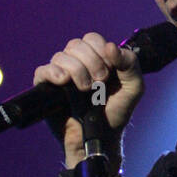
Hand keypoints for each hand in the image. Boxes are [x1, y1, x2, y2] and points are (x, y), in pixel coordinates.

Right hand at [33, 34, 144, 167]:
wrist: (101, 137)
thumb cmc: (116, 112)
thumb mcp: (134, 87)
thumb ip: (130, 63)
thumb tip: (110, 47)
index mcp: (96, 58)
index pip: (92, 39)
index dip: (100, 51)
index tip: (109, 72)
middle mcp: (77, 63)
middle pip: (76, 45)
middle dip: (91, 62)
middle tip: (99, 82)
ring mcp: (61, 74)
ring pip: (60, 56)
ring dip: (77, 71)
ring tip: (85, 90)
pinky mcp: (47, 88)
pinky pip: (43, 70)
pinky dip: (53, 72)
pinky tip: (63, 82)